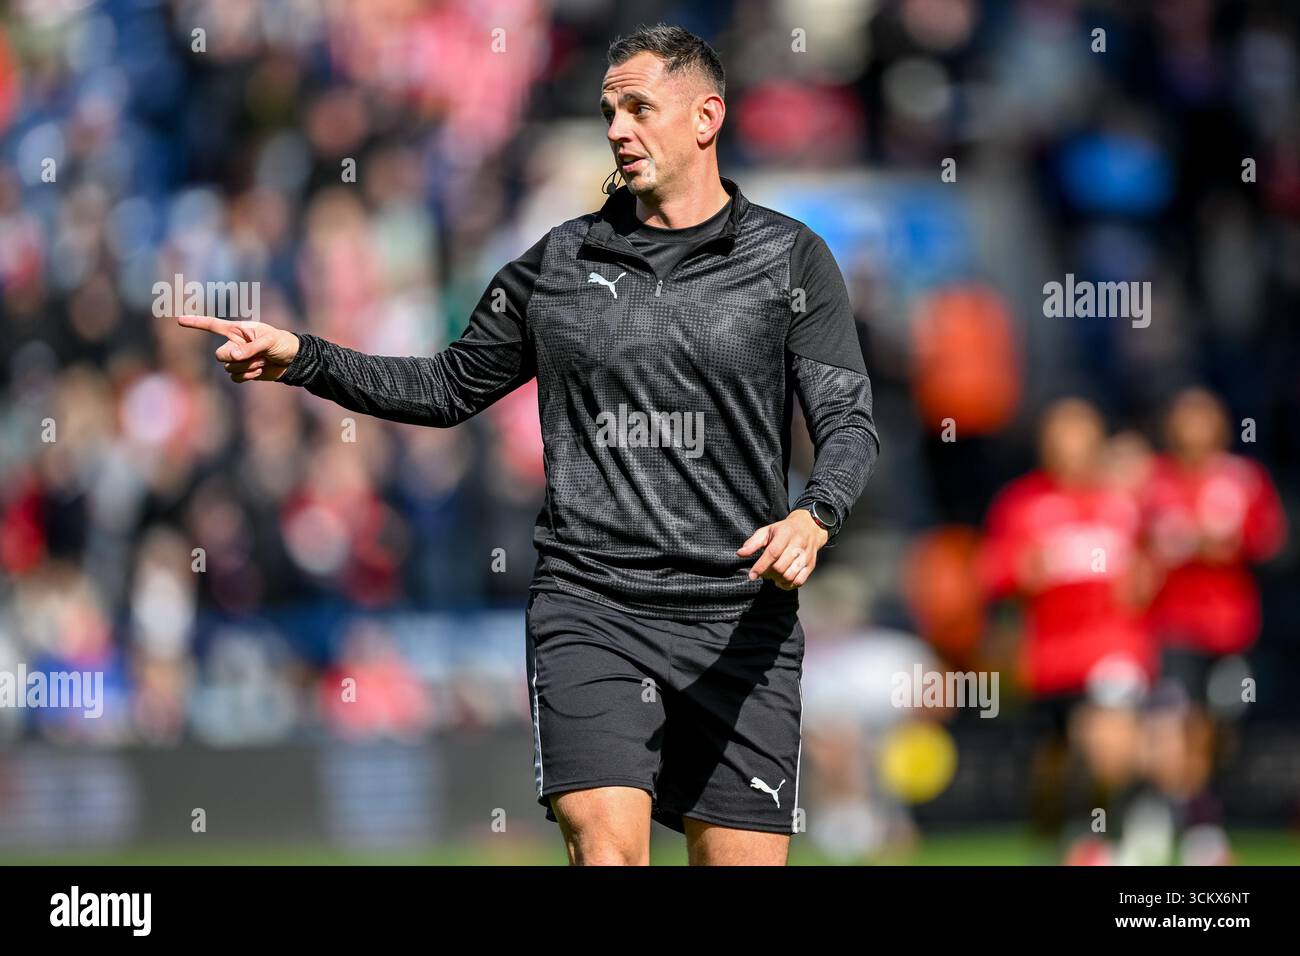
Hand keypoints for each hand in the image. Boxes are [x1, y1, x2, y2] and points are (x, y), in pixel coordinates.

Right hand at [176, 315, 299, 382]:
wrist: (292, 359)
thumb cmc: (281, 343)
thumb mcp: (268, 341)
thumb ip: (250, 348)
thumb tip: (232, 357)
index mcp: (237, 330)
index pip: (213, 325)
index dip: (196, 323)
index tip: (180, 320)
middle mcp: (234, 344)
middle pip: (220, 355)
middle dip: (236, 358)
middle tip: (256, 355)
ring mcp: (237, 358)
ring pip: (229, 368)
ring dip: (247, 367)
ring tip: (263, 361)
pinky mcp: (243, 372)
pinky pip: (235, 378)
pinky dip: (247, 377)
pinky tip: (259, 371)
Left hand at [735, 510, 829, 590]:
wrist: (810, 527)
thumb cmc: (784, 530)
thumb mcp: (767, 531)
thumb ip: (753, 543)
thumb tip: (740, 553)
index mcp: (785, 534)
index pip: (773, 553)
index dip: (761, 566)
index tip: (752, 575)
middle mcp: (798, 545)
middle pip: (780, 567)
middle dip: (768, 573)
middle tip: (763, 572)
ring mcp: (806, 556)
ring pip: (789, 576)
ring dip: (777, 580)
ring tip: (772, 576)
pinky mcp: (811, 565)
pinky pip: (799, 581)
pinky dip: (788, 585)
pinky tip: (782, 581)